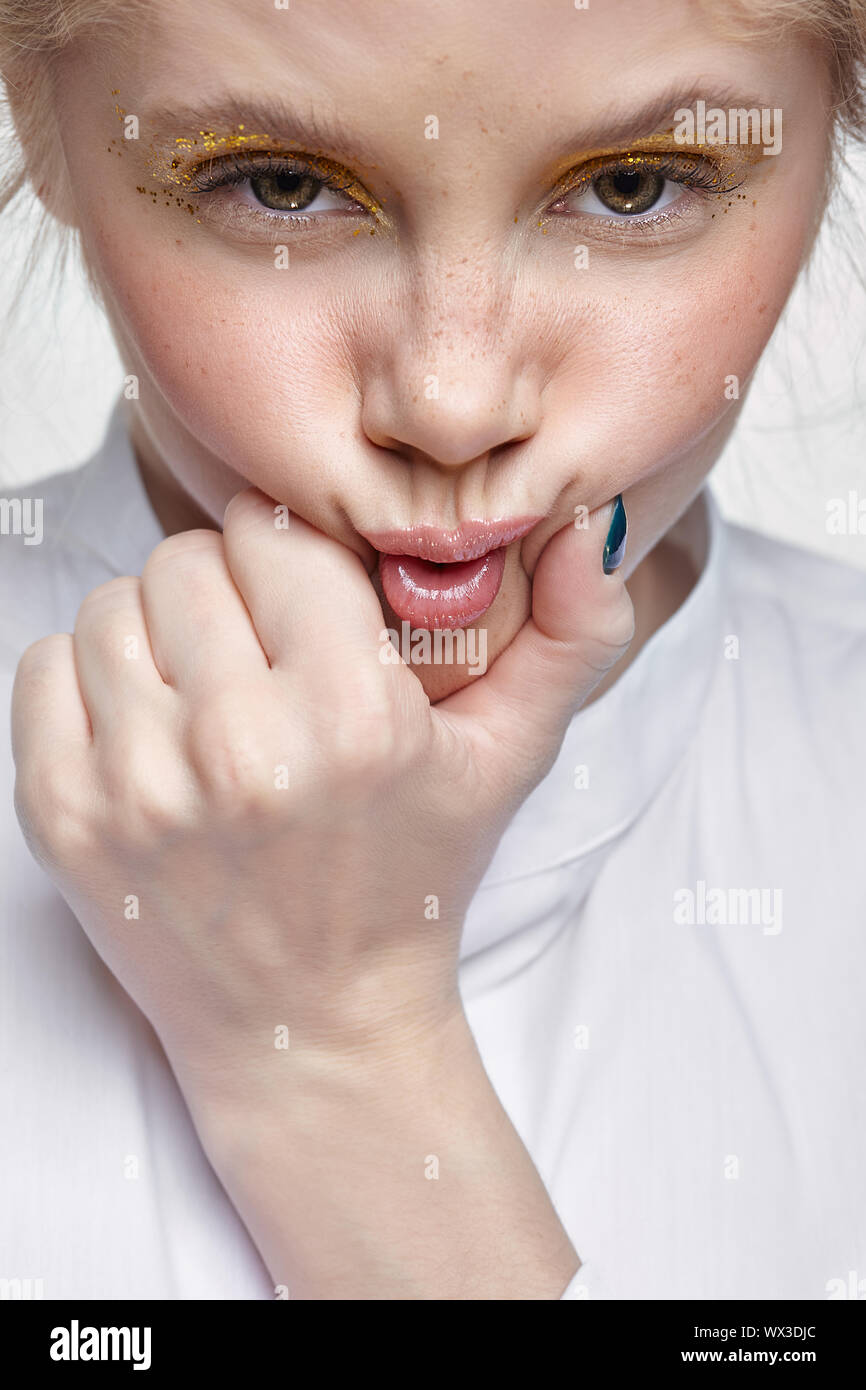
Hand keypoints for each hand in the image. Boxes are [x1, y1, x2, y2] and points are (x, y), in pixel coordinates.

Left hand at [11, 489, 631, 1296]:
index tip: (303, 603)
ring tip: (203, 691)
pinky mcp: (63, 817)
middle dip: (225, 591)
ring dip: (157, 633)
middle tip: (255, 649)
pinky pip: (45, 668)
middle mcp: (237, 747)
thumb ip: (573, 638)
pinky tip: (146, 729)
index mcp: (352, 716)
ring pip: (111, 605)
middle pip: (186, 562)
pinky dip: (89, 682)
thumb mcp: (509, 761)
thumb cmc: (412, 882)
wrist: (313, 1024)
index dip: (292, 559)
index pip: (275, 536)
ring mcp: (136, 786)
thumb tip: (587, 523)